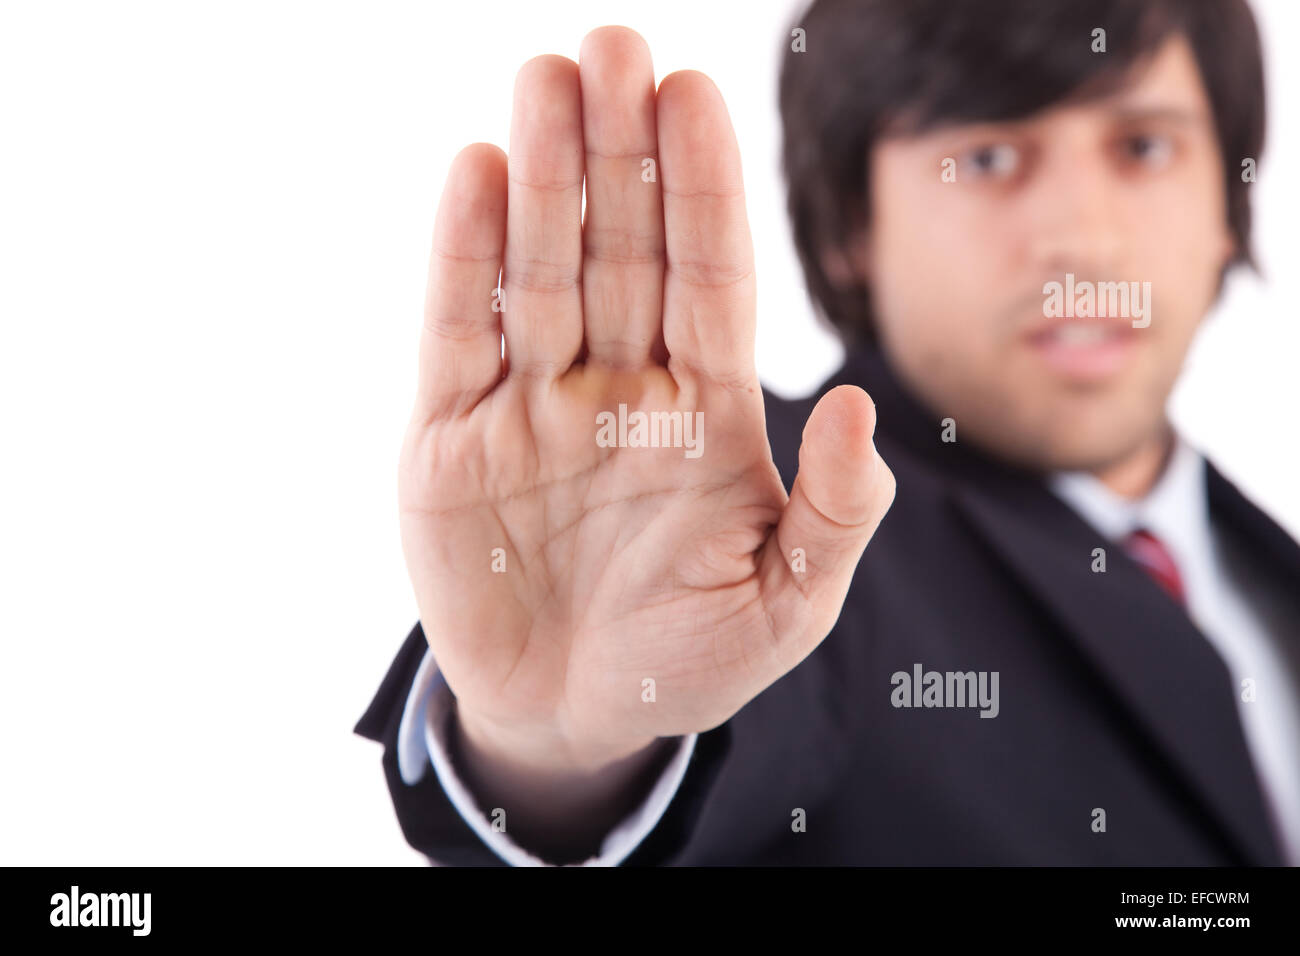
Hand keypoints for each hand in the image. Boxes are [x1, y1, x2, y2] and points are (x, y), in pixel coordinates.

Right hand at [399, 26, 894, 779]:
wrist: (573, 721)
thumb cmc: (689, 663)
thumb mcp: (786, 605)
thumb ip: (836, 513)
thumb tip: (860, 404)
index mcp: (705, 411)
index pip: (709, 277)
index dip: (703, 188)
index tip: (696, 94)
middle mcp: (619, 388)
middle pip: (623, 247)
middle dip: (621, 149)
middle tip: (613, 44)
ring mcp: (532, 406)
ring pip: (541, 270)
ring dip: (544, 176)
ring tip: (544, 78)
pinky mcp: (453, 440)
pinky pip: (460, 335)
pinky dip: (465, 259)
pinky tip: (479, 175)